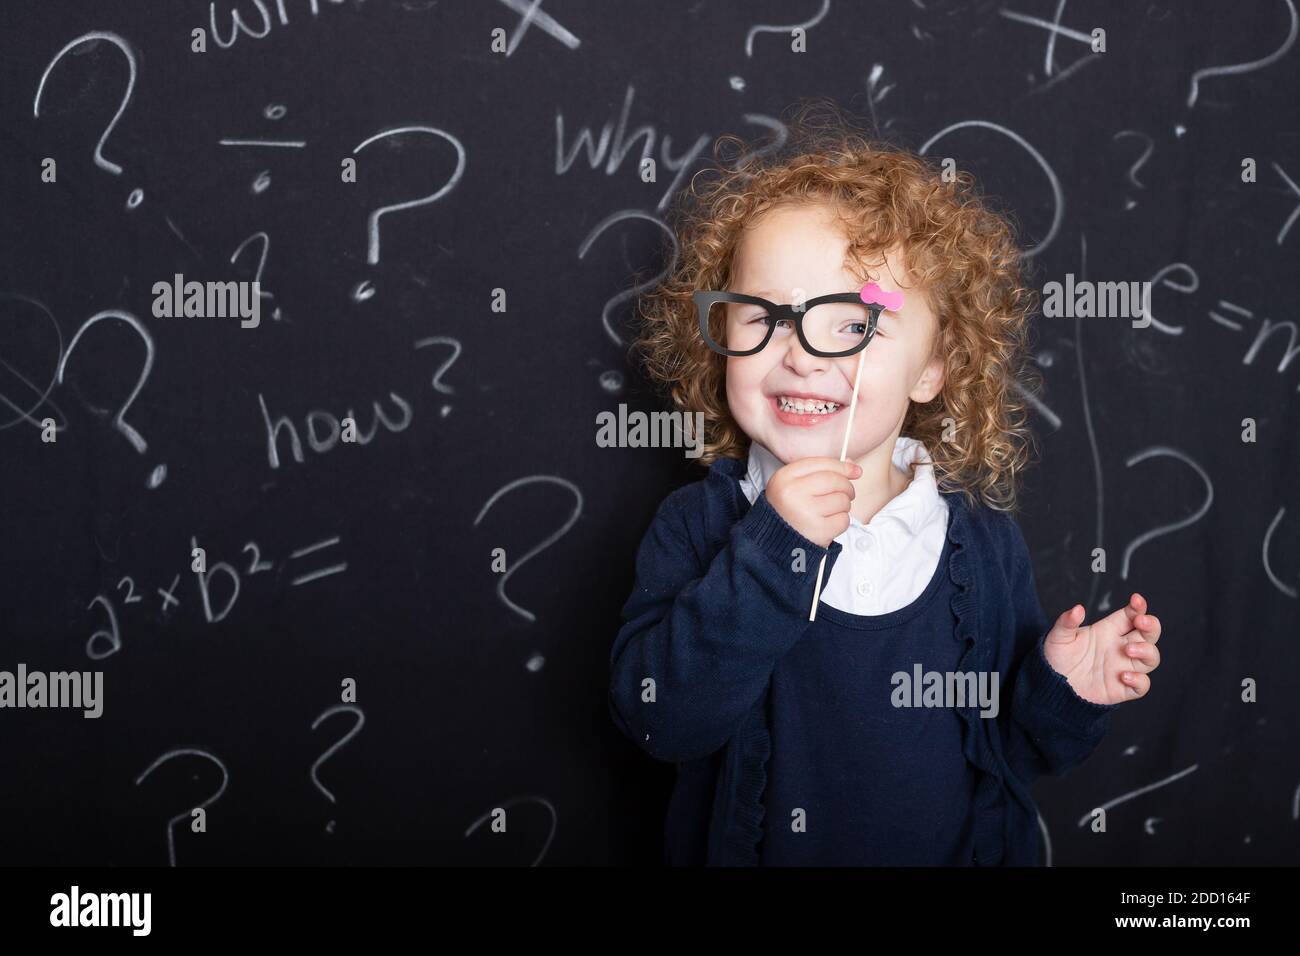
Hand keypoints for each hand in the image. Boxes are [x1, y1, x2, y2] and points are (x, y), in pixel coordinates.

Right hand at [764, 457, 861, 548]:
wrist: (774, 540)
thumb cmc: (788, 509)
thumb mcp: (794, 485)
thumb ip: (820, 472)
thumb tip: (852, 467)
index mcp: (784, 478)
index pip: (821, 464)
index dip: (842, 466)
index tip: (855, 470)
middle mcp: (792, 493)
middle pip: (834, 481)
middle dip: (847, 486)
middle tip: (847, 493)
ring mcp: (805, 513)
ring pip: (842, 500)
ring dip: (844, 505)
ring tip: (832, 510)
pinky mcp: (818, 531)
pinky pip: (843, 520)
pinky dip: (841, 521)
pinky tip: (829, 523)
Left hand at [1042, 593, 1162, 704]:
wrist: (1054, 685)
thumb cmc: (1059, 658)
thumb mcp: (1058, 637)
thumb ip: (1067, 622)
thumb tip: (1077, 609)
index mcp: (1109, 630)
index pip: (1131, 615)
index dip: (1138, 607)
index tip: (1136, 600)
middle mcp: (1121, 647)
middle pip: (1149, 634)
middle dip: (1151, 625)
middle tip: (1141, 621)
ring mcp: (1125, 667)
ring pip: (1151, 657)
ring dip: (1146, 651)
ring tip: (1128, 650)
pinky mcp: (1123, 688)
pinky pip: (1142, 685)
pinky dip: (1139, 680)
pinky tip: (1124, 676)